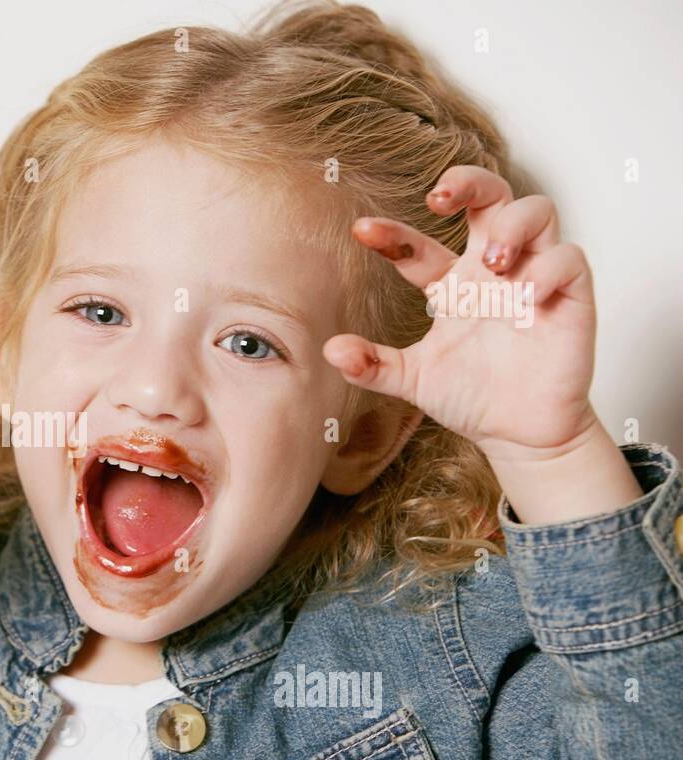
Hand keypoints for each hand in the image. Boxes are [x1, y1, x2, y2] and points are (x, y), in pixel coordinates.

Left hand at [323, 163, 598, 463]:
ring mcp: (533, 278)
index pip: (418, 245)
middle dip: (468, 182)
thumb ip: (374, 365)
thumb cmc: (471, 397)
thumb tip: (330, 351)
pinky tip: (525, 296)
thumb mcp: (413, 379)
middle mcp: (491, 271)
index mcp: (451, 284)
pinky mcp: (571, 296)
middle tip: (440, 198)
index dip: (391, 234)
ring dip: (512, 225)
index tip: (362, 230)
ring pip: (537, 211)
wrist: (520, 433)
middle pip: (491, 197)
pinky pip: (569, 259)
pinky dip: (548, 268)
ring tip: (492, 262)